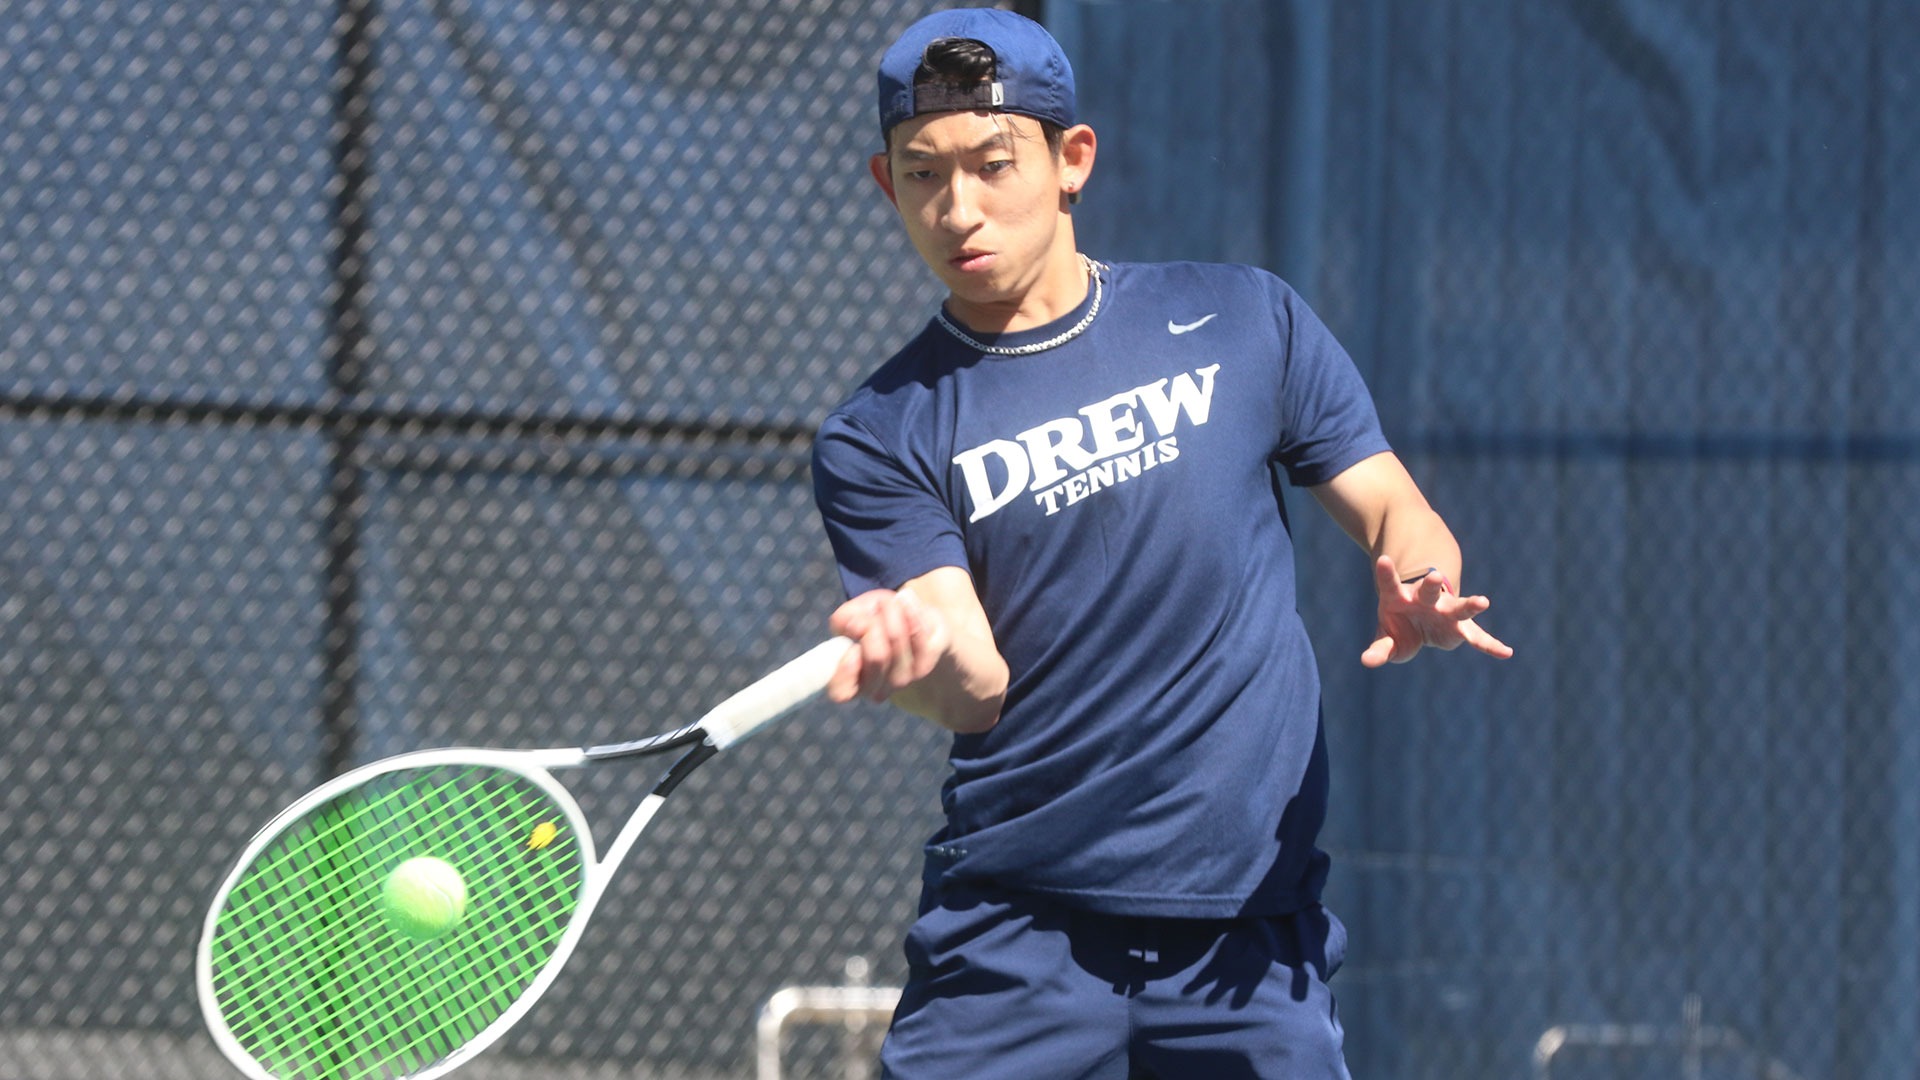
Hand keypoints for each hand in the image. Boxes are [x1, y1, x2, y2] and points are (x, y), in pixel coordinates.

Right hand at [826, 588, 951, 703]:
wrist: (908, 619)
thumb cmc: (870, 620)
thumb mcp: (851, 614)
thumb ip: (844, 620)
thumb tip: (855, 624)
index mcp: (849, 683)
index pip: (841, 692)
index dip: (844, 671)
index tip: (851, 648)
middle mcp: (875, 689)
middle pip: (876, 657)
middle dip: (871, 624)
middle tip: (869, 612)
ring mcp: (902, 679)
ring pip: (897, 639)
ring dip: (890, 612)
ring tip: (887, 602)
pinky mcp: (925, 662)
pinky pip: (918, 632)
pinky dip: (911, 611)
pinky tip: (906, 602)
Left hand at [1361, 556, 1513, 667]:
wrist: (1421, 622)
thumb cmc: (1400, 625)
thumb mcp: (1387, 639)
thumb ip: (1380, 649)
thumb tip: (1367, 661)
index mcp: (1400, 596)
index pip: (1390, 583)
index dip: (1386, 573)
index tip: (1383, 560)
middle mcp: (1425, 599)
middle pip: (1428, 589)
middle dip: (1431, 583)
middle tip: (1432, 576)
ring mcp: (1446, 611)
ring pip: (1458, 606)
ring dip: (1469, 604)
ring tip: (1483, 602)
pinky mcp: (1460, 629)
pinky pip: (1477, 637)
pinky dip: (1490, 645)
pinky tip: (1506, 652)